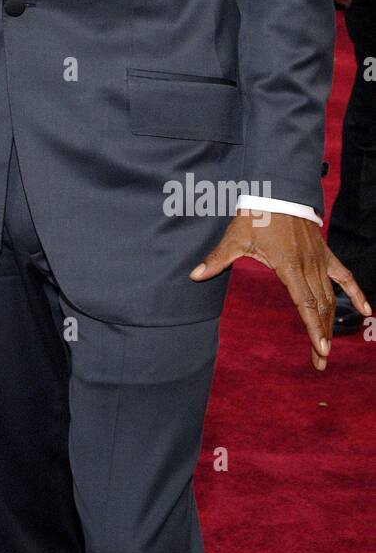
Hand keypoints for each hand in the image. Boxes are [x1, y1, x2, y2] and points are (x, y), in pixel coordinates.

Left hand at [191, 210, 370, 369]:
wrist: (278, 190)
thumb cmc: (256, 214)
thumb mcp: (235, 238)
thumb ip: (217, 259)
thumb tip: (194, 275)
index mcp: (289, 266)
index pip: (305, 304)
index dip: (313, 329)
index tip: (321, 351)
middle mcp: (309, 266)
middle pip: (320, 307)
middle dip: (321, 336)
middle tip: (320, 362)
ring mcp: (319, 260)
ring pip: (331, 297)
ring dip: (331, 323)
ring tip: (329, 347)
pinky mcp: (325, 254)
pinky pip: (345, 275)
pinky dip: (356, 292)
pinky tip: (367, 310)